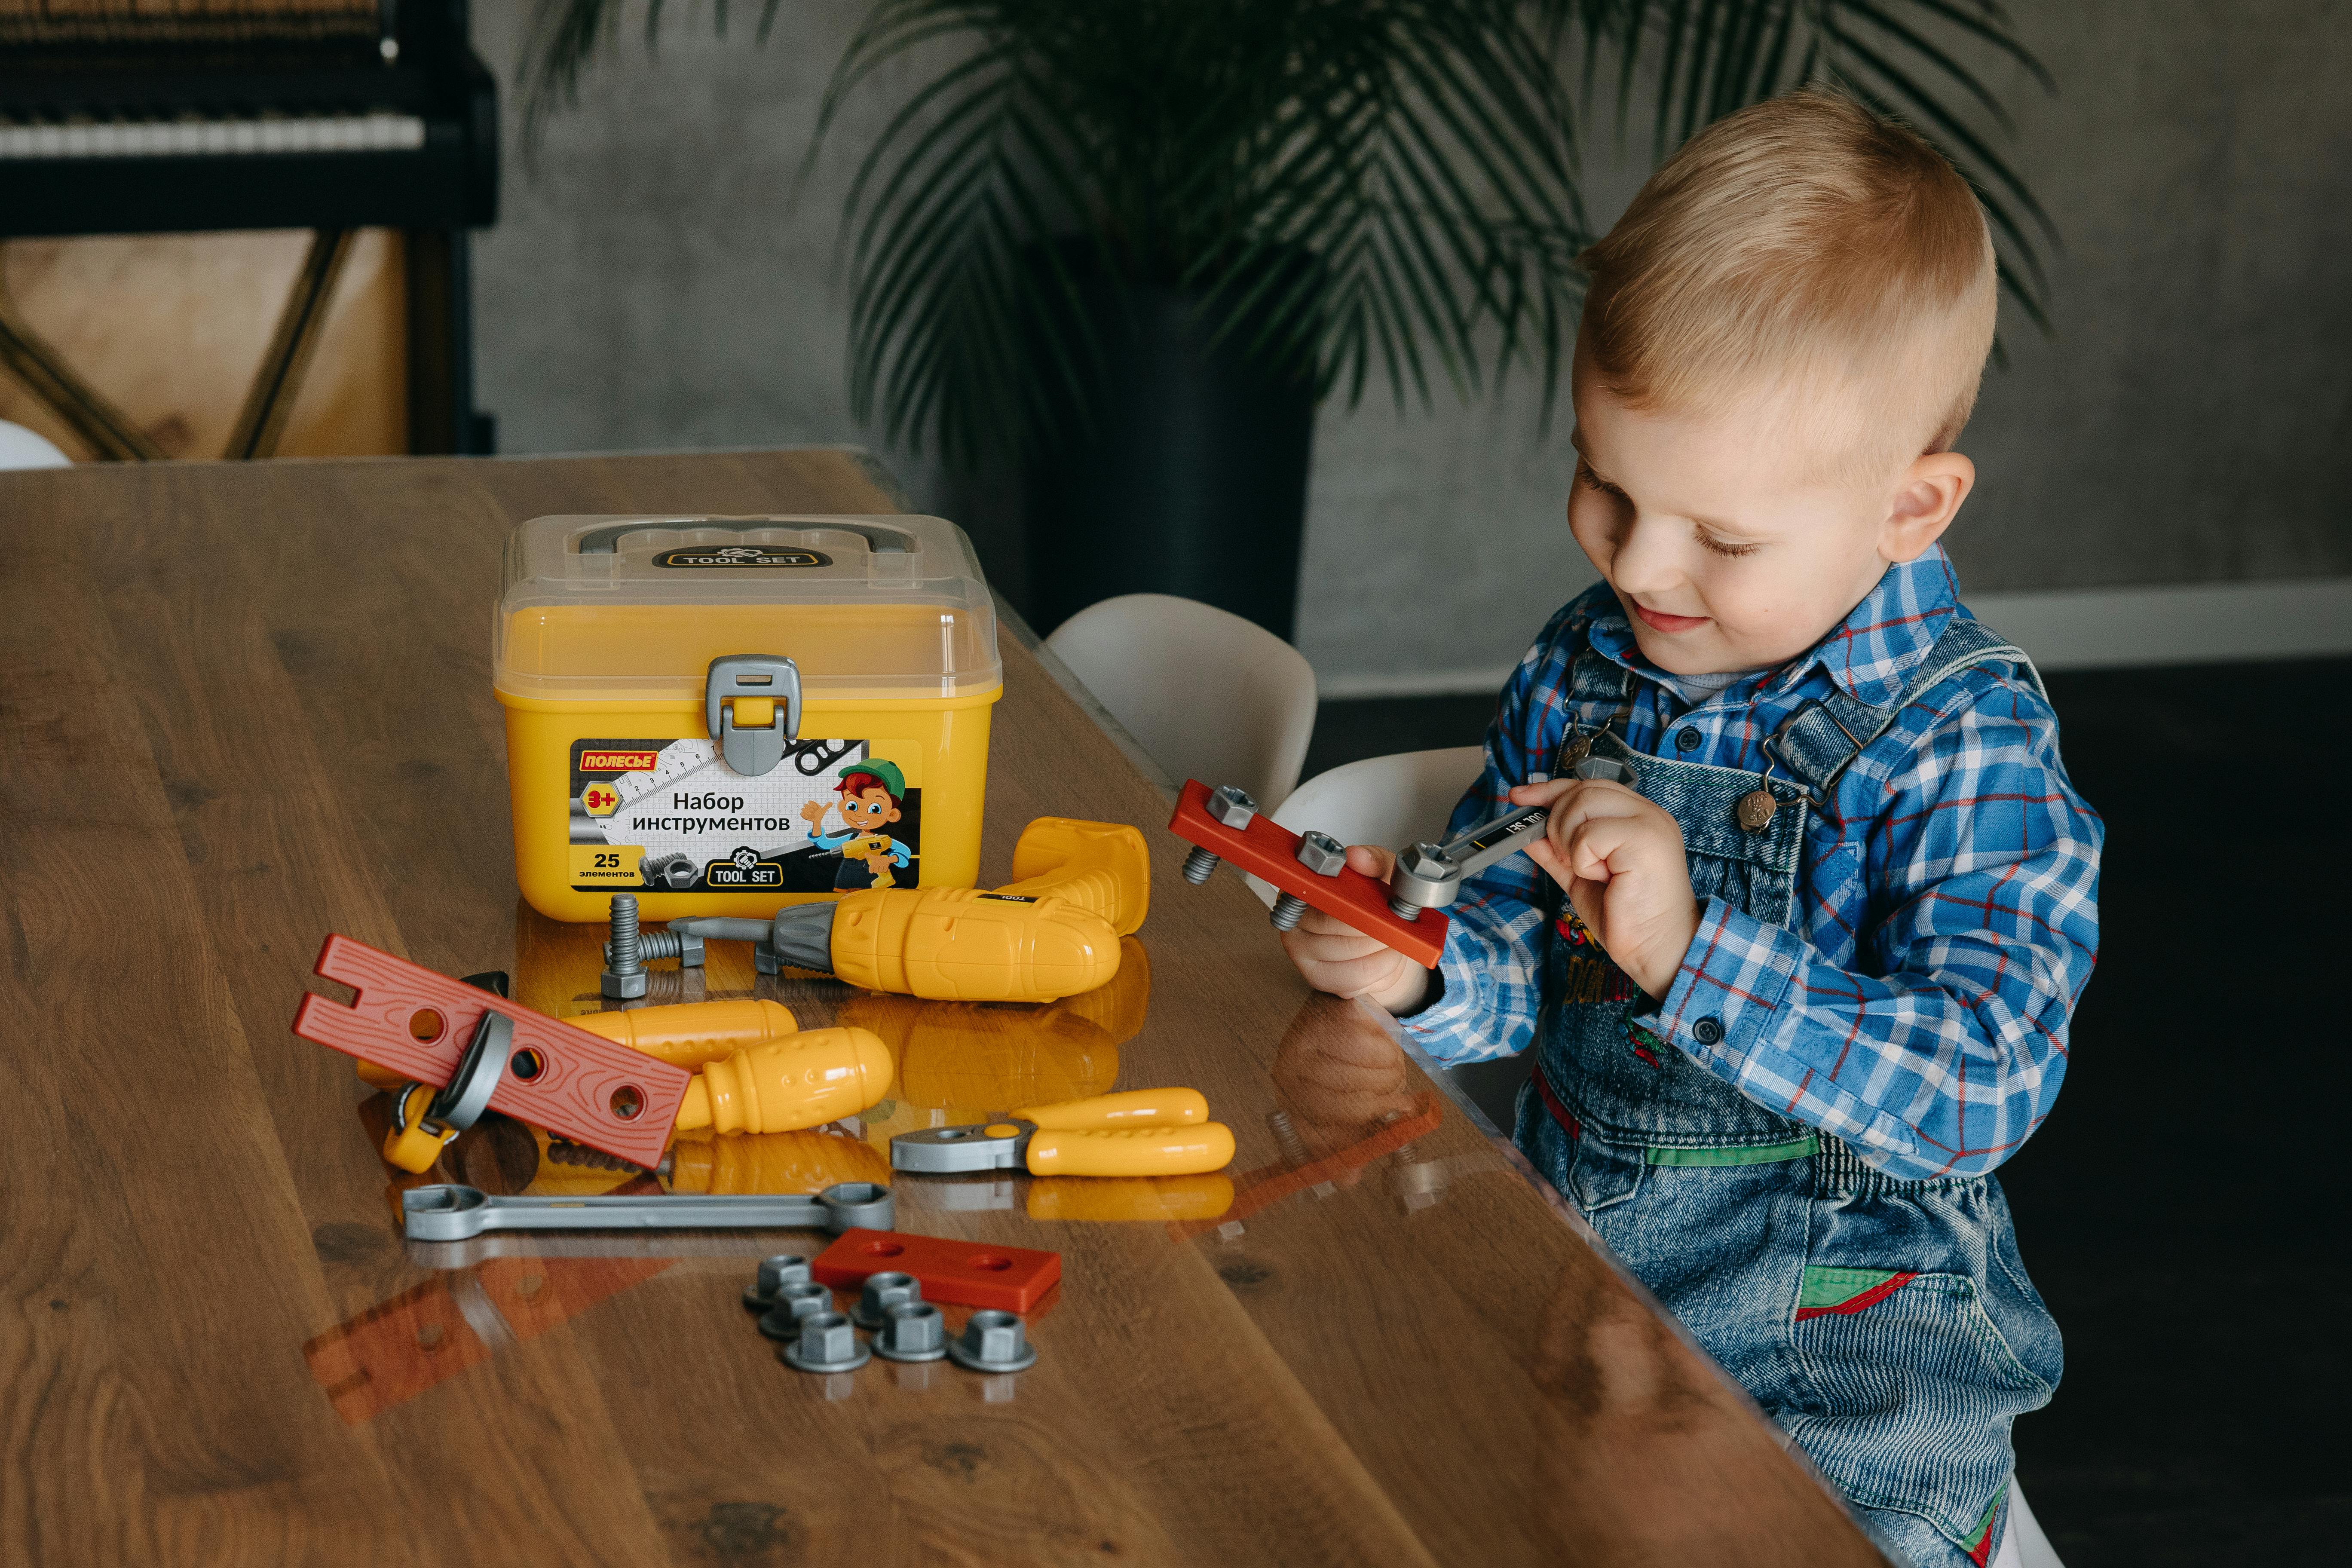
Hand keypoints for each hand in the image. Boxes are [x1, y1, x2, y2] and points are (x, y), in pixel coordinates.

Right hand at [800, 800, 827, 825]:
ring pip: (803, 809)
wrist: (817, 819)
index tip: (816, 808)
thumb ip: (827, 806)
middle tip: (813, 811)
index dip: (813, 805)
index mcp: (812, 804)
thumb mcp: (823, 810)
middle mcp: (808, 807)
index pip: (810, 802)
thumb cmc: (820, 814)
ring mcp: (805, 811)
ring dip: (806, 812)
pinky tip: (808, 816)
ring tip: (811, 814)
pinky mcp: (804, 815)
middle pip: (805, 805)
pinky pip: (801, 814)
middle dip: (809, 808)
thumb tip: (831, 802)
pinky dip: (804, 815)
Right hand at [1278, 845, 1436, 1014]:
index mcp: (1304, 888)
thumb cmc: (1375, 905)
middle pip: (1330, 925)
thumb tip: (1356, 856)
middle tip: (1394, 923)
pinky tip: (1388, 956)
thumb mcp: (1383, 875)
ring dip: (1379, 947)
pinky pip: (1351, 979)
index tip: (1372, 904)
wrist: (1383, 942)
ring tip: (1395, 939)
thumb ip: (1374, 860)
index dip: (1346, 900)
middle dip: (1370, 925)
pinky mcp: (1318, 979)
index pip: (1317, 894)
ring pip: (1343, 954)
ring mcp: (1302, 954)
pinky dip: (1379, 968)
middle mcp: (1294, 920)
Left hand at [1510, 778, 1699, 999]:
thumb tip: (1526, 830)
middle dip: (1557, 822)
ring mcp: (1649, 823)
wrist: (1656, 948)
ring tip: (1591, 871)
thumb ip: (1555, 850)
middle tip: (1566, 859)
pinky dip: (1583, 860)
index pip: (1586, 786)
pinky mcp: (1646, 839)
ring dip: (1571, 843)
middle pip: (1581, 790)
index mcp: (1635, 816)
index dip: (1549, 789)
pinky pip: (1590, 834)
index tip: (1519, 797)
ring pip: (1582, 804)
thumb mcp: (1579, 876)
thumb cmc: (1625, 916)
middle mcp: (1646, 813)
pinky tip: (1604, 878)